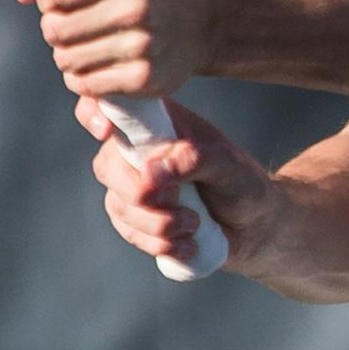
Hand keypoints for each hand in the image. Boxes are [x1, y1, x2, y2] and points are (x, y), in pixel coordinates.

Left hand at [20, 0, 219, 99]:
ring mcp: (143, 45)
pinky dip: (85, 79)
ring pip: (66, 61)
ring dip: (70, 55)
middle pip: (54, 30)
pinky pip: (86, 87)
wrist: (203, 20)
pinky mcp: (145, 79)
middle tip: (78, 23)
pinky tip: (102, 64)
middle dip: (57, 28)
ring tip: (91, 43)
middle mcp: (136, 6)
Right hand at [75, 95, 274, 272]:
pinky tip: (186, 243)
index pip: (112, 106)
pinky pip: (128, 231)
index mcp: (159, 121)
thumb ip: (195, 160)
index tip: (105, 132)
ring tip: (194, 224)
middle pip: (106, 166)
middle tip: (180, 200)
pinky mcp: (137, 217)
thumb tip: (150, 173)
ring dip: (156, 224)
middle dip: (140, 193)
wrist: (254, 228)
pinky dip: (157, 243)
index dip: (94, 113)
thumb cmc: (243, 184)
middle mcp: (139, 149)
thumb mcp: (229, 166)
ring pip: (117, 205)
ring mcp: (134, 184)